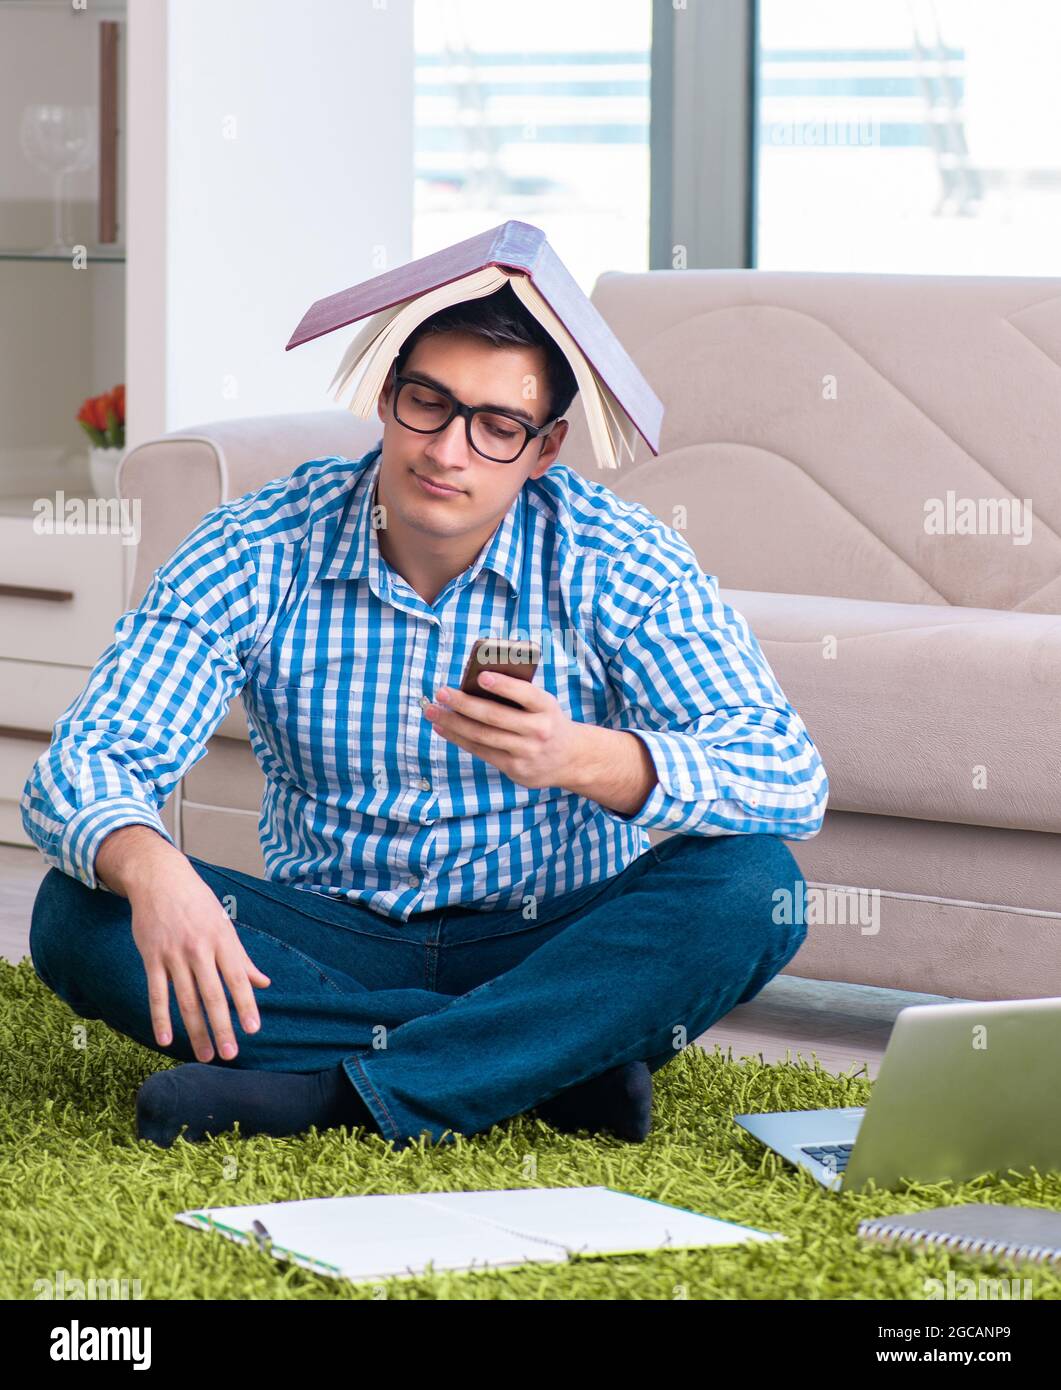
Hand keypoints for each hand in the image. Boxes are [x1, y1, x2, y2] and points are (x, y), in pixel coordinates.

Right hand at [96, 827, 270, 1060]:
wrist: (160, 879)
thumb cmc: (198, 904)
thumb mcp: (225, 925)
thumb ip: (242, 958)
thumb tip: (264, 983)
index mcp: (223, 940)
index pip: (237, 978)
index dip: (246, 1004)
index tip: (253, 1029)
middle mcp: (200, 949)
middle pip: (212, 995)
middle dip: (222, 1027)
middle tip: (230, 1054)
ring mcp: (174, 954)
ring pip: (186, 1000)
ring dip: (195, 1030)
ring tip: (205, 1055)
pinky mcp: (152, 957)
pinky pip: (157, 993)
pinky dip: (160, 1018)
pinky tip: (165, 1040)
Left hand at [424, 672, 592, 791]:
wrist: (571, 759)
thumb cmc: (547, 721)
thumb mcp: (543, 704)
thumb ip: (517, 695)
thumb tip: (472, 686)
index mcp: (546, 707)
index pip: (525, 694)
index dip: (504, 686)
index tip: (481, 676)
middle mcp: (538, 731)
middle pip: (495, 716)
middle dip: (464, 704)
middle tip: (441, 692)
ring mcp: (526, 752)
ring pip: (483, 736)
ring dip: (453, 723)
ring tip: (432, 711)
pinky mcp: (515, 769)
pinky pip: (481, 751)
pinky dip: (459, 738)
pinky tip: (443, 728)